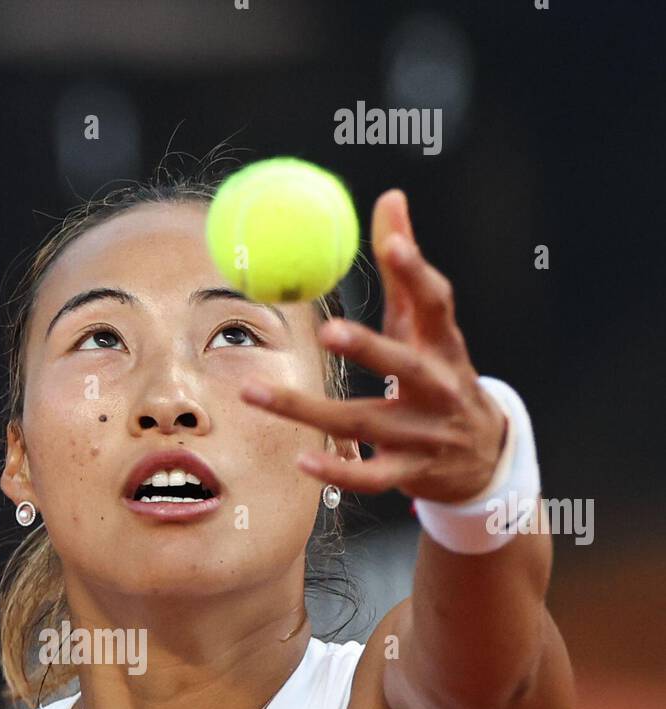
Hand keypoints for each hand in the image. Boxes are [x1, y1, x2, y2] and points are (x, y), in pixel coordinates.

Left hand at [240, 189, 508, 502]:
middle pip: (404, 365)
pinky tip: (301, 461)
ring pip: (365, 421)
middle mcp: (438, 389)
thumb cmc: (442, 378)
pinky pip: (371, 478)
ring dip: (309, 411)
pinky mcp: (409, 474)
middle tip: (328, 329)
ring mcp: (424, 435)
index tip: (393, 242)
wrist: (485, 457)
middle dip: (370, 348)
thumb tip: (389, 198)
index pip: (437, 303)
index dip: (417, 271)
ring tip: (256, 392)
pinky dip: (338, 473)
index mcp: (444, 345)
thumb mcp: (429, 327)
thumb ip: (406, 268)